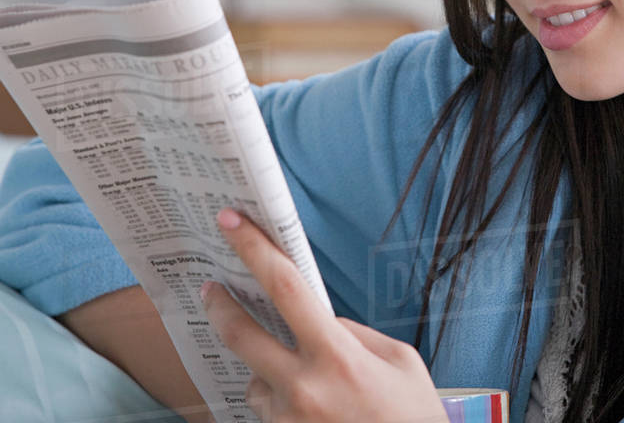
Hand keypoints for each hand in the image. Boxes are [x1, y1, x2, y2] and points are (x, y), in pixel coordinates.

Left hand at [201, 207, 448, 422]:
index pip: (286, 288)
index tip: (231, 222)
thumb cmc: (412, 416)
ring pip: (254, 380)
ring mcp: (287, 421)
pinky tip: (313, 410)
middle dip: (219, 305)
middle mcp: (304, 388)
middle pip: (241, 333)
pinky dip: (281, 402)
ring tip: (308, 383)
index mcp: (338, 357)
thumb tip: (320, 320)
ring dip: (267, 371)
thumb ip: (355, 334)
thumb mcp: (399, 361)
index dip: (254, 250)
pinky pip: (267, 411)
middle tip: (211, 289)